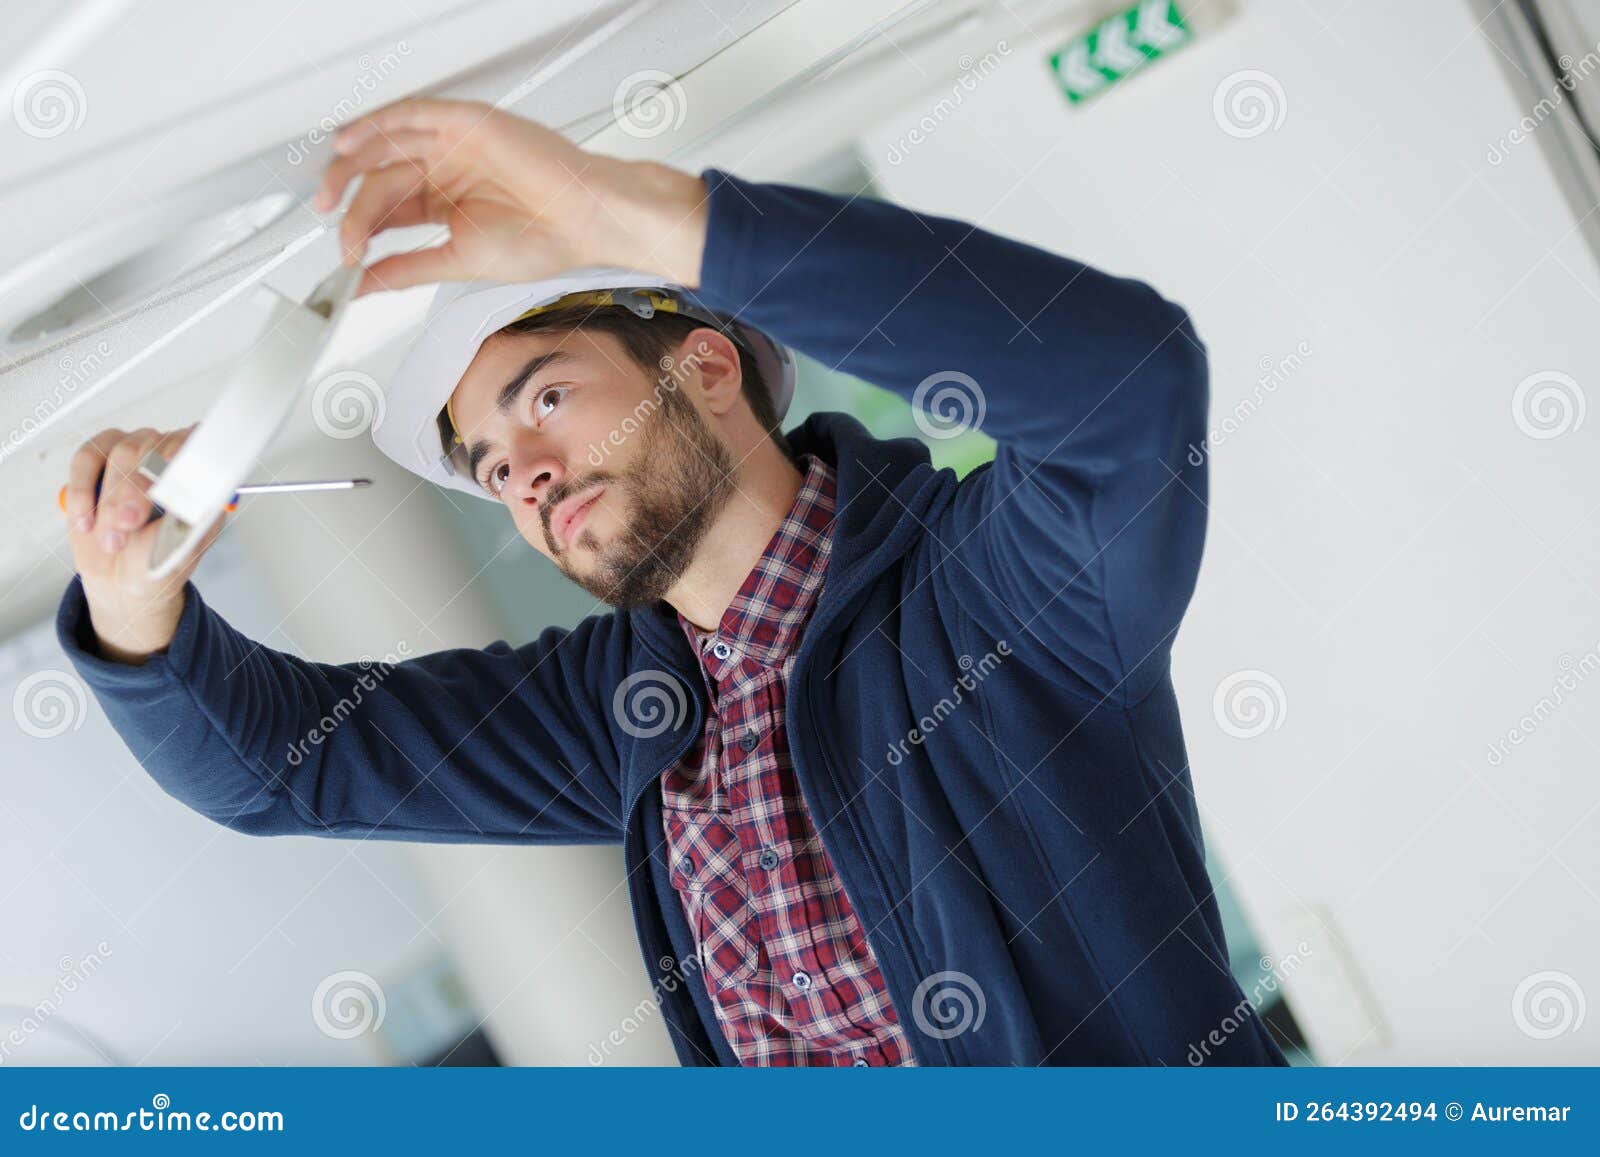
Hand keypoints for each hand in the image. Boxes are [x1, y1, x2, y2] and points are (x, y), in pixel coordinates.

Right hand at [62, 426, 222, 663]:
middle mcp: (167, 453)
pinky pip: (86, 460)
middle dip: (136, 488)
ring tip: (111, 540)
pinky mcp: (96, 459)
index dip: (185, 449)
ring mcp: (131, 450)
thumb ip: (192, 523)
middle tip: (128, 523)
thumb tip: (200, 500)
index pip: (198, 443)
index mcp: (197, 472)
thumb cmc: (159, 559)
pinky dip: (81, 492)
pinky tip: (85, 523)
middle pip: (153, 448)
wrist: (122, 576)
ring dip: (110, 500)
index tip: (171, 464)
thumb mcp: (182, 549)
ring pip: (120, 452)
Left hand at [314, 98, 709, 294]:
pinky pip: (410, 115)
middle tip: (339, 231)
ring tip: (333, 195)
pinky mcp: (463, 122)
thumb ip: (406, 269)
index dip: (360, 228)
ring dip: (352, 166)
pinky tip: (351, 143)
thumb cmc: (543, 239)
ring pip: (386, 145)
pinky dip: (376, 125)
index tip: (345, 256)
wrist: (583, 219)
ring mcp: (452, 144)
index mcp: (443, 202)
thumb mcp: (458, 261)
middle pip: (379, 177)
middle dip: (351, 204)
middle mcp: (444, 170)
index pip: (387, 209)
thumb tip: (364, 285)